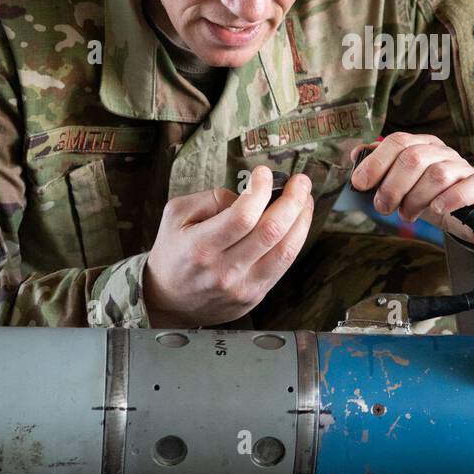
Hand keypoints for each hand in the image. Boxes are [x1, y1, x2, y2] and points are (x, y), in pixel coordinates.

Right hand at [143, 166, 313, 324]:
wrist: (168, 300)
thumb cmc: (173, 252)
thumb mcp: (176, 216)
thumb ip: (211, 199)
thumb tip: (249, 194)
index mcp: (200, 247)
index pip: (243, 216)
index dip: (261, 190)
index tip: (264, 173)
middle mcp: (223, 271)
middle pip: (271, 232)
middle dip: (293, 200)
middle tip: (300, 181)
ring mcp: (242, 287)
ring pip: (286, 251)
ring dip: (302, 219)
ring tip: (305, 199)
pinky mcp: (254, 296)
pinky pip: (284, 265)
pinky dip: (296, 239)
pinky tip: (297, 222)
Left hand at [350, 132, 473, 245]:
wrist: (472, 218)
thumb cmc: (432, 199)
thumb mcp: (404, 185)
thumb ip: (382, 169)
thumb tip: (356, 154)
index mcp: (424, 145)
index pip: (398, 142)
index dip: (376, 162)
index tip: (359, 184)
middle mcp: (444, 152)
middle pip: (414, 158)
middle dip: (392, 187)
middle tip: (384, 208)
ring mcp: (464, 168)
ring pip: (437, 174)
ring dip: (415, 199)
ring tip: (407, 215)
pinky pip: (467, 187)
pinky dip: (449, 199)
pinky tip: (437, 210)